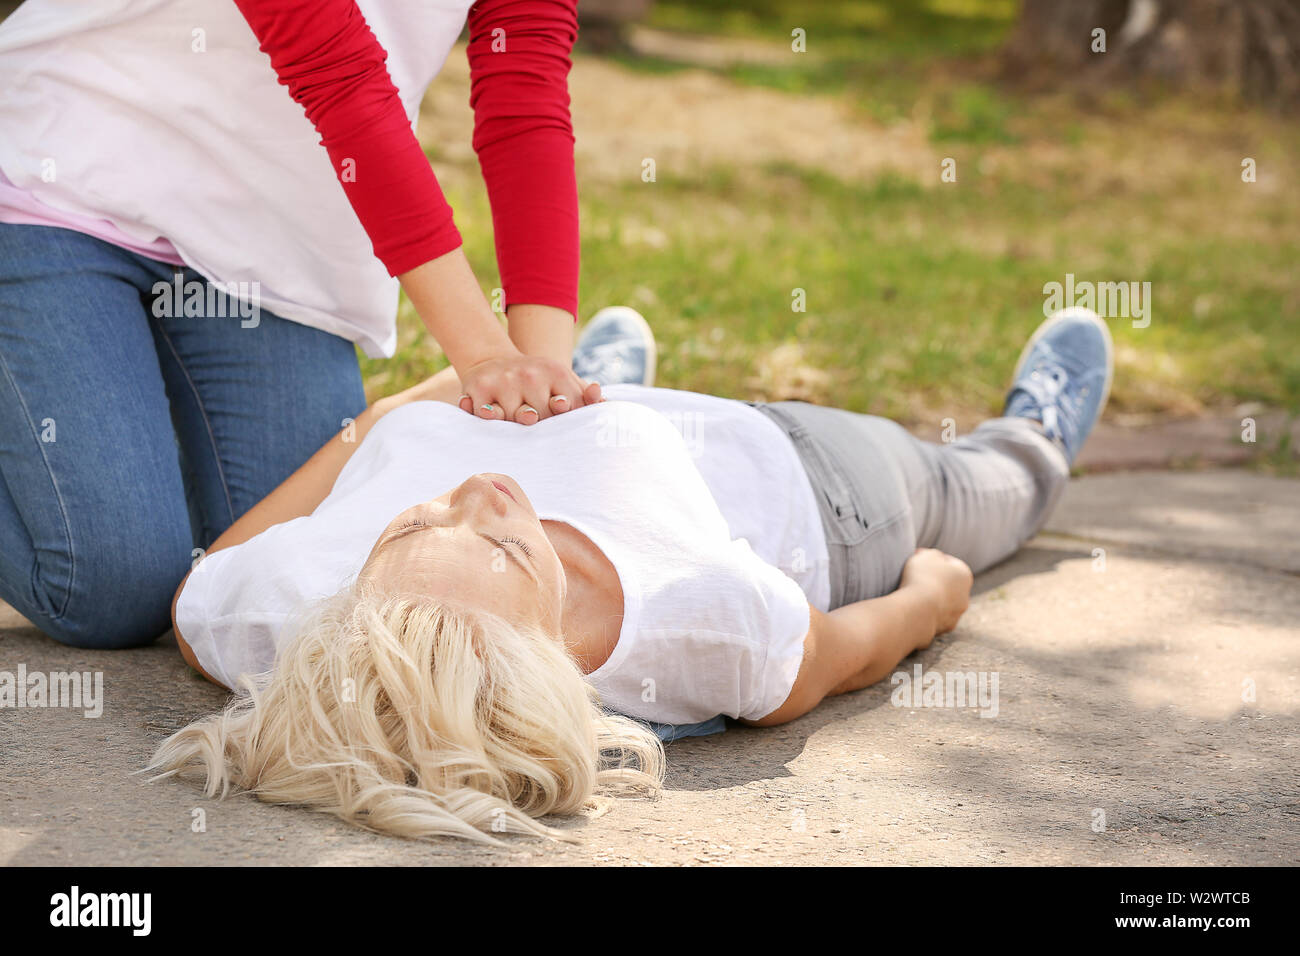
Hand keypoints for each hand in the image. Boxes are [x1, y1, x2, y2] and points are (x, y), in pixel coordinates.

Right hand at [456, 351, 601, 423]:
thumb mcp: (563, 381)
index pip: (566, 406)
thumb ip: (584, 396)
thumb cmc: (539, 382)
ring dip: (514, 426)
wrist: (495, 361)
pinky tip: (490, 418)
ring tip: (517, 428)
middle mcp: (529, 375)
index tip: (563, 423)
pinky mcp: (478, 387)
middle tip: (541, 435)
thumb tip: (602, 399)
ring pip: (512, 418)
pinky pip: (484, 414)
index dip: (566, 420)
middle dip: (541, 428)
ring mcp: (504, 380)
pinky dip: (486, 418)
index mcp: (555, 373)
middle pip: (540, 417)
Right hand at [899, 548, 972, 636]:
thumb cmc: (921, 578)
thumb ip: (933, 554)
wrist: (918, 609)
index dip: (932, 559)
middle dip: (934, 581)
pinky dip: (926, 613)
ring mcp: (956, 614)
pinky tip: (914, 610)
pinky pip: (934, 617)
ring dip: (931, 598)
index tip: (916, 560)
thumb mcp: (926, 555)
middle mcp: (965, 595)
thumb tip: (933, 559)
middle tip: (914, 578)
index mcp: (964, 574)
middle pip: (948, 584)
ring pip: (943, 603)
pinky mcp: (945, 628)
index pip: (949, 562)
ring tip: (912, 596)